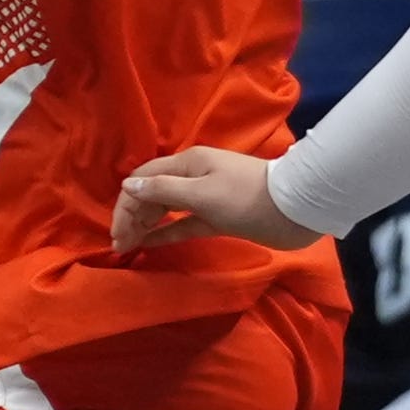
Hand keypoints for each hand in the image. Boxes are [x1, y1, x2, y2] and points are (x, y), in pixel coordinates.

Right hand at [114, 146, 314, 251]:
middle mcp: (193, 176)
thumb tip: (128, 186)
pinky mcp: (218, 217)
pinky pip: (184, 222)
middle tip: (119, 245)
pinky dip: (167, 231)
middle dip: (132, 216)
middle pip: (153, 193)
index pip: (144, 179)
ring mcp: (206, 197)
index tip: (116, 232)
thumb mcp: (201, 193)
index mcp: (187, 162)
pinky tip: (151, 243)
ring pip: (167, 209)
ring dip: (146, 224)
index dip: (125, 204)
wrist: (294, 209)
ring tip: (129, 246)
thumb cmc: (245, 198)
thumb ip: (164, 191)